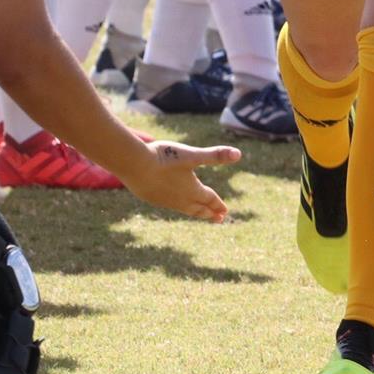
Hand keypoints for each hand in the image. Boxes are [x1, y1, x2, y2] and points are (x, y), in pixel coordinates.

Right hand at [120, 139, 240, 222]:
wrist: (134, 165)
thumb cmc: (164, 158)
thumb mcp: (192, 154)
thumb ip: (215, 155)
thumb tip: (239, 154)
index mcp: (193, 189)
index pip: (210, 199)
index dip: (218, 205)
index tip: (225, 212)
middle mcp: (181, 199)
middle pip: (199, 208)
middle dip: (209, 213)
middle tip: (218, 219)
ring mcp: (166, 201)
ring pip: (185, 209)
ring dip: (196, 212)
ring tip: (200, 214)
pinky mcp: (153, 198)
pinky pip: (172, 207)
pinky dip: (180, 208)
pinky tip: (176, 204)